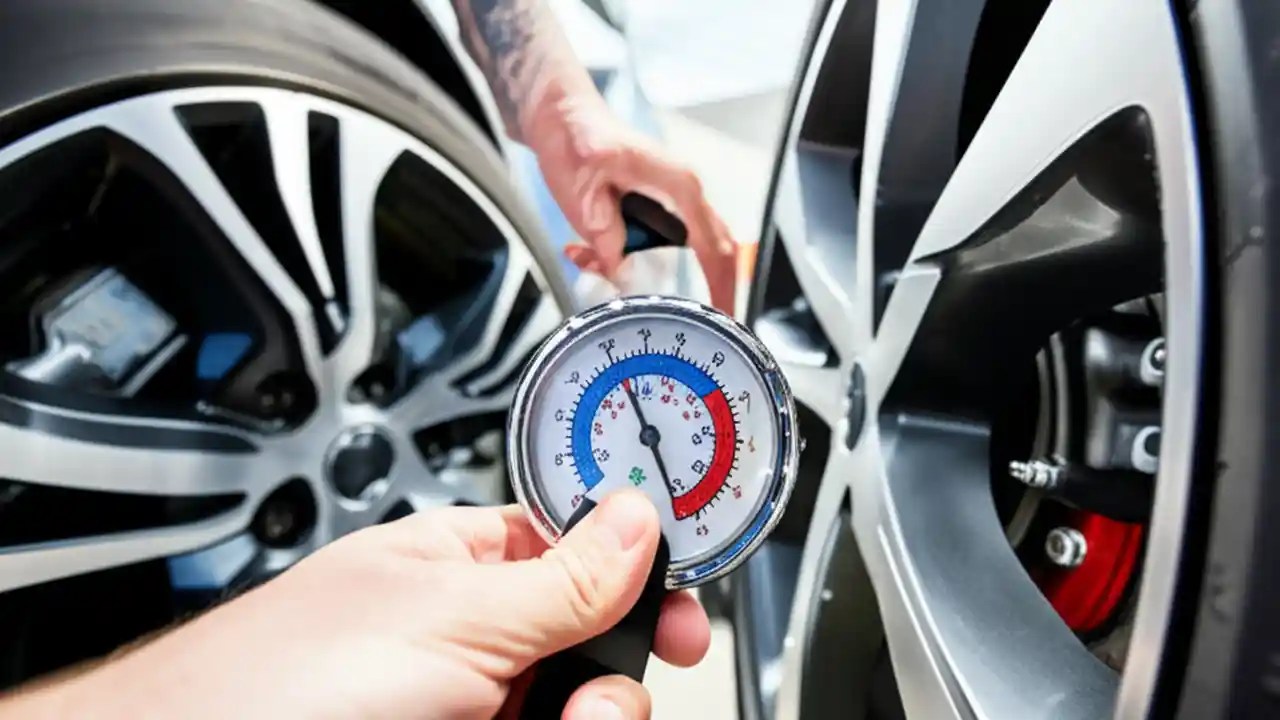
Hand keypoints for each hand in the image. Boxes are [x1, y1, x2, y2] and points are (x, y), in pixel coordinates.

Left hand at [24, 491, 707, 719]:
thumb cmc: (274, 683)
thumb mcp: (445, 618)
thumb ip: (555, 577)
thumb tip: (640, 516)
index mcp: (464, 566)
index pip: (582, 550)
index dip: (639, 577)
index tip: (680, 617)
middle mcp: (473, 640)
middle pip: (596, 646)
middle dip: (610, 677)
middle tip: (586, 700)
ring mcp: (471, 706)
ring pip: (584, 713)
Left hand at [524, 94, 738, 313]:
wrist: (561, 118)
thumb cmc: (577, 138)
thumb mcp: (583, 191)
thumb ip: (605, 233)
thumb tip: (618, 268)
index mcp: (679, 187)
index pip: (715, 246)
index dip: (721, 287)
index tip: (722, 317)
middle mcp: (683, 195)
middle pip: (715, 253)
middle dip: (709, 291)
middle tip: (702, 327)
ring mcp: (671, 202)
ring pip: (680, 253)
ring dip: (649, 274)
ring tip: (603, 272)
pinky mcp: (654, 209)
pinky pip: (652, 246)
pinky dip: (625, 261)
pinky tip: (587, 256)